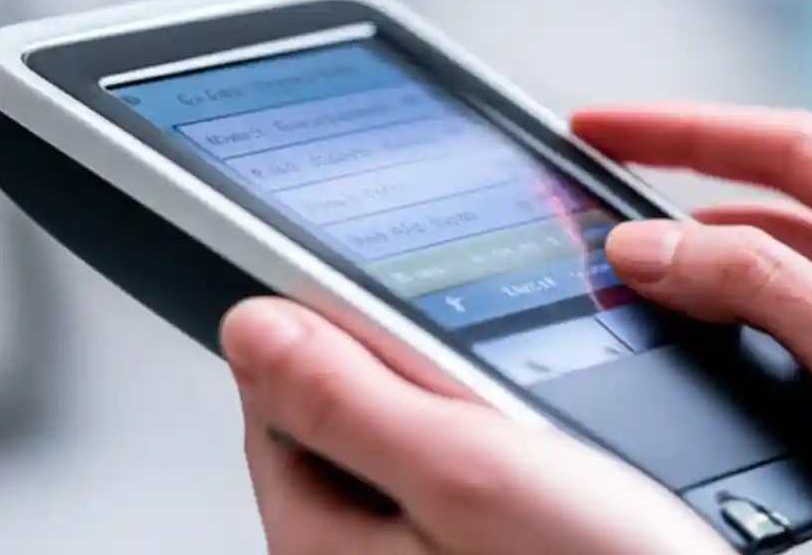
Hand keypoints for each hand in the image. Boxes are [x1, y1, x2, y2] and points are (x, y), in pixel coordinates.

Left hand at [220, 297, 731, 554]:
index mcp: (328, 546)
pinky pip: (478, 470)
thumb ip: (350, 398)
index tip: (368, 283)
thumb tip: (254, 325)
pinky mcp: (496, 545)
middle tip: (479, 356)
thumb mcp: (463, 470)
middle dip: (412, 368)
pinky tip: (557, 439)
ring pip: (425, 442)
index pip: (274, 406)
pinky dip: (510, 439)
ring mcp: (436, 553)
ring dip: (470, 400)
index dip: (317, 328)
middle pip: (351, 423)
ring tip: (530, 398)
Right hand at [573, 104, 811, 553]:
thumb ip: (768, 297)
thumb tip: (655, 247)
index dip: (683, 132)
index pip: (792, 150)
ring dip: (776, 387)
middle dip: (714, 275)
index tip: (601, 128)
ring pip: (796, 329)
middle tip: (626, 276)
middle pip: (782, 238)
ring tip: (797, 432)